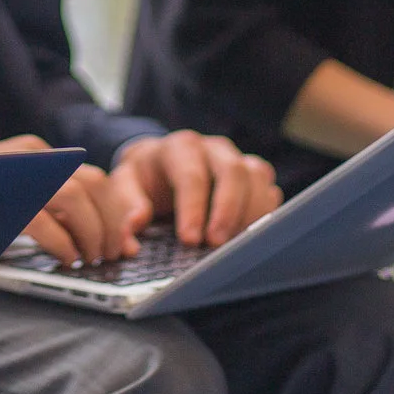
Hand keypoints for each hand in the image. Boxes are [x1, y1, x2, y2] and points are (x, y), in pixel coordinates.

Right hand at [0, 135, 138, 265]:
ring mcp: (14, 170)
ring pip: (75, 197)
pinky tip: (65, 259)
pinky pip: (44, 219)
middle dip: (110, 224)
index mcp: (37, 154)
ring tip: (89, 259)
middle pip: (93, 183)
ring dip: (91, 233)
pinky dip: (63, 243)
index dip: (115, 212)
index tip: (123, 242)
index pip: (94, 177)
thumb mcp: (12, 196)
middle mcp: (30, 155)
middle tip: (111, 255)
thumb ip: (49, 208)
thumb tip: (97, 238)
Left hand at [110, 131, 282, 250]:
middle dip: (228, 210)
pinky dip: (265, 214)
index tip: (189, 240)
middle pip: (232, 172)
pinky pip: (269, 189)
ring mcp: (237, 159)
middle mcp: (213, 149)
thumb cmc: (144, 180)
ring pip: (257, 178)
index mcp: (179, 147)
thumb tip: (133, 231)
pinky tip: (252, 238)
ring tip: (236, 246)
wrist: (161, 166)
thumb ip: (126, 206)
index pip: (191, 175)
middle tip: (217, 245)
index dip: (192, 209)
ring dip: (251, 214)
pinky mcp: (253, 174)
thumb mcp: (124, 187)